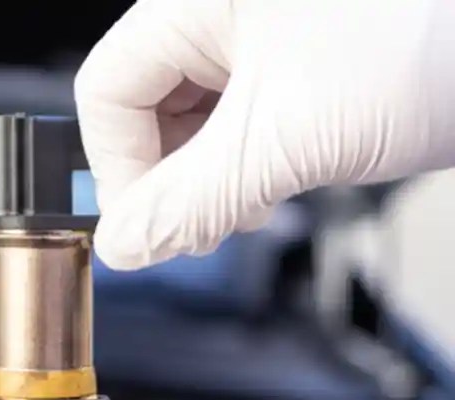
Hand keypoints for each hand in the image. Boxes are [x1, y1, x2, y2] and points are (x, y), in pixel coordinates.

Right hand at [75, 0, 454, 269]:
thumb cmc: (434, 38)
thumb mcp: (286, 141)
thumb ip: (189, 201)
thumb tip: (123, 245)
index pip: (108, 87)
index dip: (117, 166)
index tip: (148, 227)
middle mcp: (226, 8)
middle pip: (147, 101)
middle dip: (167, 175)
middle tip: (200, 226)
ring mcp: (269, 30)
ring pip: (196, 114)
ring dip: (209, 174)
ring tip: (247, 206)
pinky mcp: (306, 58)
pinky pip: (244, 114)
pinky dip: (250, 159)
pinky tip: (275, 183)